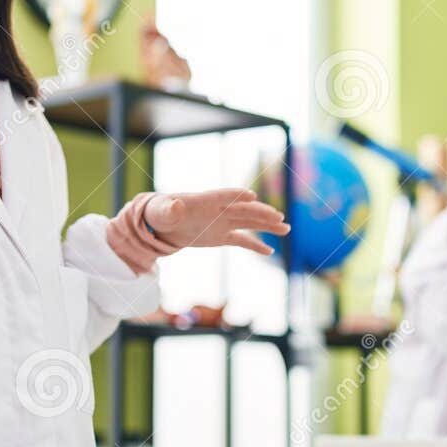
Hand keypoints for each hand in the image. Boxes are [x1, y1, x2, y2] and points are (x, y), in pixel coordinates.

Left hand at [143, 188, 289, 254]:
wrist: (163, 224)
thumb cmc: (161, 213)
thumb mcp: (162, 212)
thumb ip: (170, 209)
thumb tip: (175, 206)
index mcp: (204, 200)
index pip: (223, 195)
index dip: (236, 195)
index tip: (251, 196)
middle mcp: (218, 210)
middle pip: (243, 209)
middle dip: (260, 212)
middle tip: (279, 217)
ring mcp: (222, 222)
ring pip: (248, 223)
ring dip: (266, 225)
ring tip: (285, 228)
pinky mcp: (221, 236)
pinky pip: (241, 240)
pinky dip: (255, 245)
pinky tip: (270, 250)